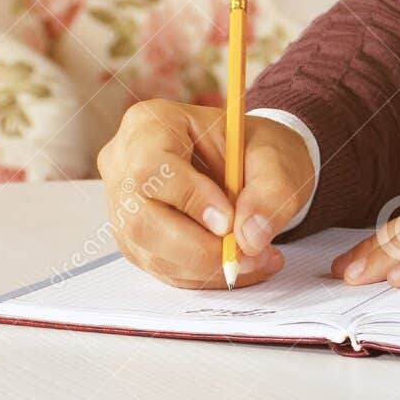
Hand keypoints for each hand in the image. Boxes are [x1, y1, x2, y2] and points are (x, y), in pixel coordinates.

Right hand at [96, 100, 315, 288]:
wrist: (251, 162)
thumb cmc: (255, 149)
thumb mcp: (275, 158)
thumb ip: (270, 192)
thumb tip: (251, 236)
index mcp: (149, 124)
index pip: (152, 169)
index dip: (190, 201)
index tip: (230, 221)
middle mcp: (124, 164)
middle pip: (142, 220)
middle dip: (200, 249)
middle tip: (250, 255)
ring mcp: (123, 204)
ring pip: (152, 252)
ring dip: (208, 268)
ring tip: (257, 260)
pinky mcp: (135, 238)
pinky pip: (162, 267)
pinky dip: (205, 275)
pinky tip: (240, 264)